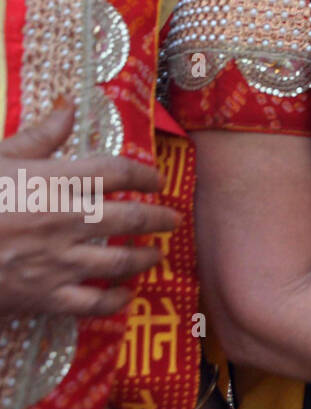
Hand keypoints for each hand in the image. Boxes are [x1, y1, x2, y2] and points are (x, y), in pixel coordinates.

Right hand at [0, 103, 180, 316]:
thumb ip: (40, 136)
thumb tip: (71, 106)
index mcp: (56, 182)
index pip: (118, 173)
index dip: (145, 174)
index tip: (156, 178)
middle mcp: (66, 220)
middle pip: (131, 217)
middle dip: (159, 218)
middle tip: (173, 219)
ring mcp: (56, 261)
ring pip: (118, 262)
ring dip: (144, 258)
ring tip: (155, 255)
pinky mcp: (42, 296)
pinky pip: (90, 303)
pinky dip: (113, 301)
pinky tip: (125, 297)